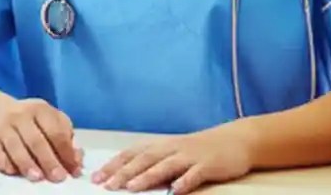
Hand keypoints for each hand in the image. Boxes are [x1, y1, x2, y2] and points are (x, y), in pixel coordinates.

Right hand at [0, 98, 82, 182]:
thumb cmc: (27, 118)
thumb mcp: (47, 117)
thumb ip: (64, 134)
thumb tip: (76, 157)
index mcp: (40, 109)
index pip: (56, 131)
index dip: (66, 152)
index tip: (74, 169)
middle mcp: (21, 114)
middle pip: (36, 140)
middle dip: (49, 160)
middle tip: (58, 177)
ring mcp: (3, 125)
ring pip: (15, 146)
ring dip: (27, 163)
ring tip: (37, 177)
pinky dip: (4, 162)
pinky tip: (13, 171)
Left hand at [92, 126, 253, 193]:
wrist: (234, 140)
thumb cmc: (198, 150)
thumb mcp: (173, 152)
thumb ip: (152, 163)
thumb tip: (125, 175)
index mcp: (160, 146)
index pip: (131, 154)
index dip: (113, 165)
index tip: (97, 177)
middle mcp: (171, 149)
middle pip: (144, 160)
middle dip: (123, 172)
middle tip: (106, 185)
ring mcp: (190, 156)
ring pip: (165, 166)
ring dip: (147, 176)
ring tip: (131, 187)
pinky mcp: (208, 165)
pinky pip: (195, 175)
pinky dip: (185, 182)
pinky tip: (176, 191)